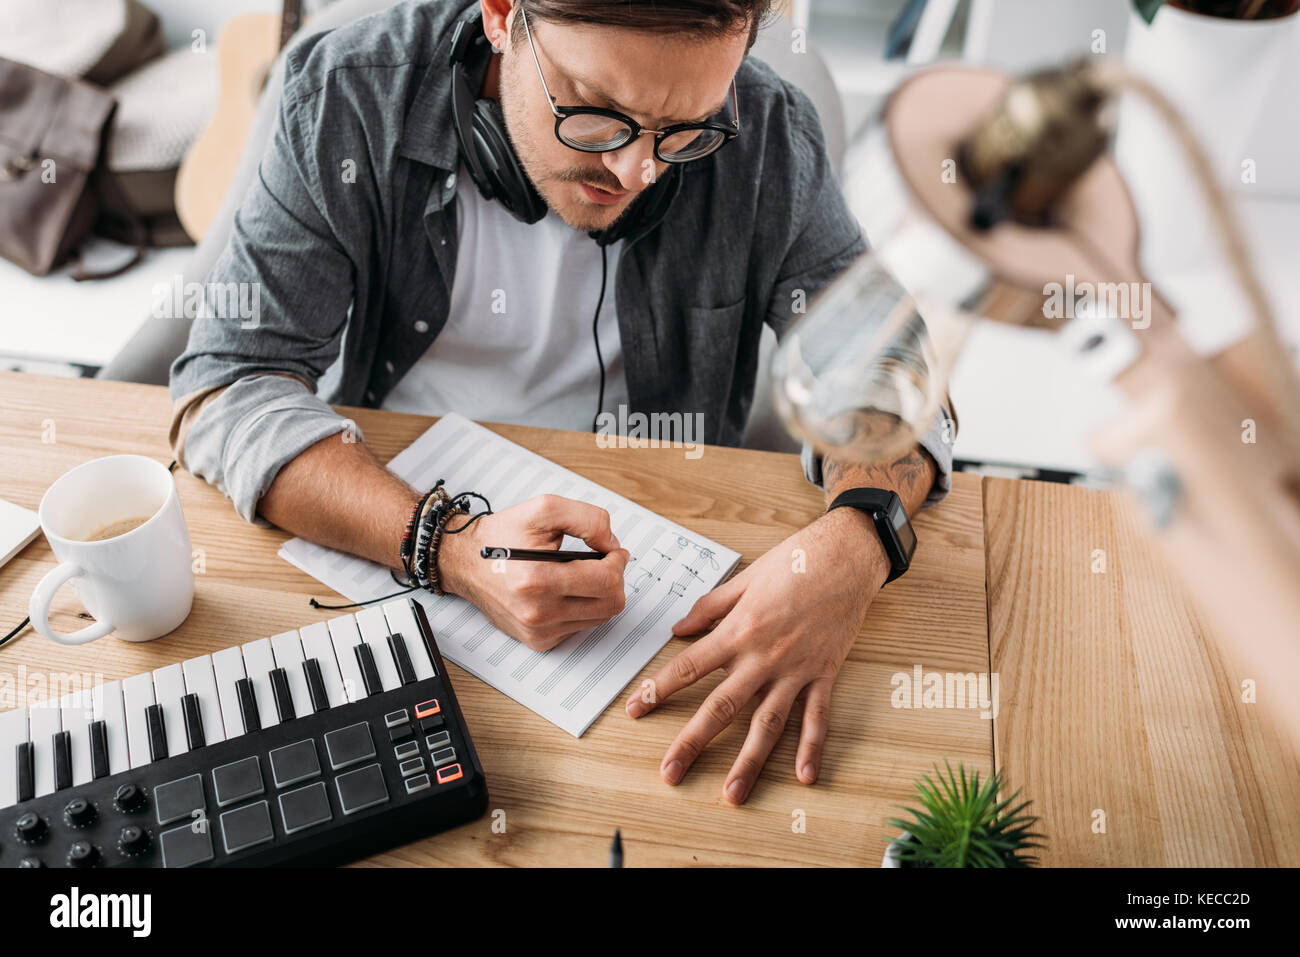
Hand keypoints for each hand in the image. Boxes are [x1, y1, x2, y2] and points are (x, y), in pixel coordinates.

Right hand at [439, 494, 629, 650]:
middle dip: (614, 578)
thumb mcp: (544, 509)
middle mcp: (537, 612)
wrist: (467, 562)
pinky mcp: (539, 641)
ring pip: (600, 617)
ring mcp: (538, 631)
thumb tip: (612, 545)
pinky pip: (581, 626)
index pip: (606, 580)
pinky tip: (566, 589)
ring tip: (582, 573)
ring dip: (600, 593)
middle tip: (604, 561)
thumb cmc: (502, 535)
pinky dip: (582, 606)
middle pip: (611, 604)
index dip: (618, 561)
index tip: (612, 550)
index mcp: (536, 579)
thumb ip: (588, 520)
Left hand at [625, 508, 888, 803]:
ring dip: (749, 762)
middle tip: (670, 773)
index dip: (658, 689)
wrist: (847, 556)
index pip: (689, 667)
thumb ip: (710, 607)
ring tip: (732, 794)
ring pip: (768, 724)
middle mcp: (764, 656)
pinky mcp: (824, 674)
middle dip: (693, 742)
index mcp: (739, 630)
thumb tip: (679, 629)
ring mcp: (796, 670)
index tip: (634, 709)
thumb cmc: (795, 562)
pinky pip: (817, 718)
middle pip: (722, 707)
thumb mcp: (745, 579)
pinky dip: (812, 748)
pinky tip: (803, 777)